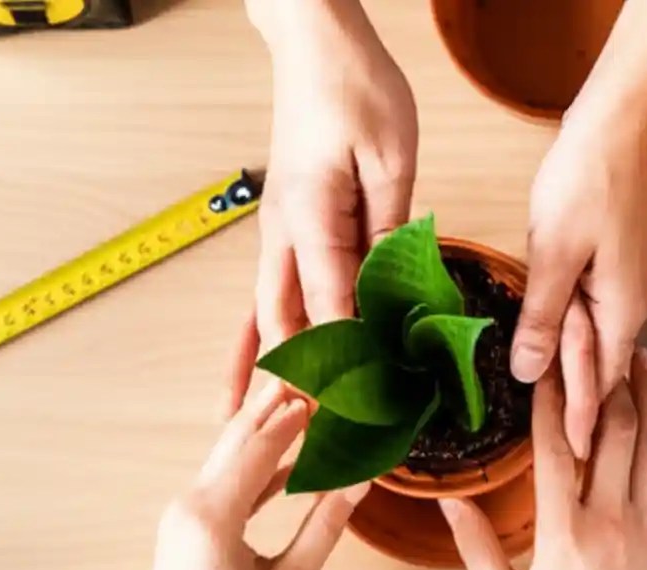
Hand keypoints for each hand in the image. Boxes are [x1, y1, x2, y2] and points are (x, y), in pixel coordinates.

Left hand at [104, 384, 370, 569]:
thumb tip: (358, 483)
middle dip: (271, 408)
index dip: (291, 416)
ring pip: (227, 459)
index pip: (256, 448)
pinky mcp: (186, 528)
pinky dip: (254, 470)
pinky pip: (223, 485)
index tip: (320, 387)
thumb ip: (324, 527)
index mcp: (210, 517)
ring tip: (300, 408)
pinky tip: (285, 463)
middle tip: (305, 375)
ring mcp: (182, 516)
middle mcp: (189, 507)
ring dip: (262, 434)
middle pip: (234, 440)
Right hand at [231, 0, 417, 412]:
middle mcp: (282, 239)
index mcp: (312, 221)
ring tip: (266, 442)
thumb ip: (389, 235)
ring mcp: (275, 238)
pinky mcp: (282, 234)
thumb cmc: (355, 90)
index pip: (333, 317)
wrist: (314, 47)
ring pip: (268, 325)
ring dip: (275, 381)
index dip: (352, 375)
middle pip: (290, 333)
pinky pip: (266, 302)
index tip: (372, 421)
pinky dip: (259, 346)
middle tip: (328, 446)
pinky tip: (250, 381)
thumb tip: (396, 300)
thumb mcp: (390, 161)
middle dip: (309, 392)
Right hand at [441, 350, 646, 569]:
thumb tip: (452, 505)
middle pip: (609, 432)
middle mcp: (609, 519)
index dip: (550, 399)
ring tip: (642, 356)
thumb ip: (479, 550)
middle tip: (599, 334)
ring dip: (645, 398)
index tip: (545, 360)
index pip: (555, 448)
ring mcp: (644, 528)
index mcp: (563, 532)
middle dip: (602, 377)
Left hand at [515, 114, 646, 458]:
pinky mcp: (615, 262)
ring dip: (571, 367)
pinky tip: (552, 341)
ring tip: (551, 411)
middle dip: (578, 404)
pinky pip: (592, 311)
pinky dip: (571, 331)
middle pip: (599, 364)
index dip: (586, 424)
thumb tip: (531, 373)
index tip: (577, 464)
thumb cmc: (586, 182)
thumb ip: (543, 319)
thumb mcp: (554, 257)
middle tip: (559, 449)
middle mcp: (632, 302)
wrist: (618, 123)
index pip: (601, 383)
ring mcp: (626, 281)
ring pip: (594, 337)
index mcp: (621, 308)